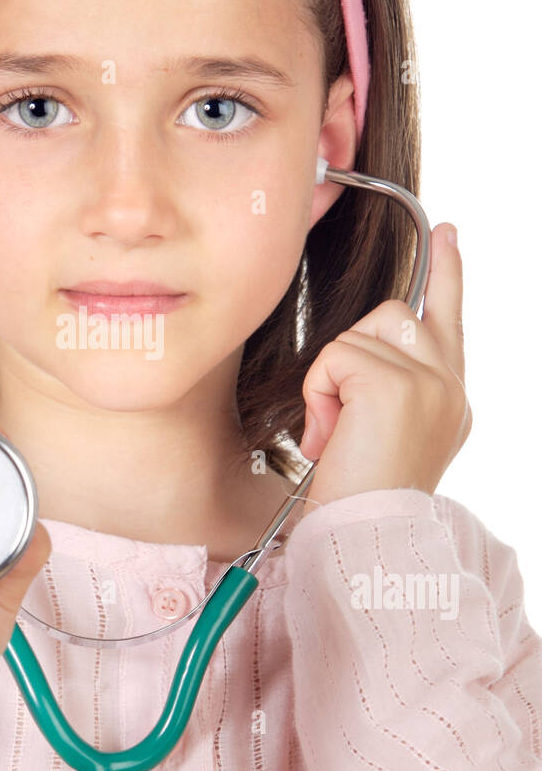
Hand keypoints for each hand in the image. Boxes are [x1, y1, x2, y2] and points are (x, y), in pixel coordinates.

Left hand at [298, 223, 471, 509]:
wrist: (364, 538)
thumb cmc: (358, 497)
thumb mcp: (383, 434)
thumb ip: (388, 388)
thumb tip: (360, 359)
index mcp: (451, 398)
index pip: (448, 318)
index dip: (449, 274)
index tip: (450, 233)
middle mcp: (450, 385)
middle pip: (392, 315)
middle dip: (350, 357)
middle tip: (338, 427)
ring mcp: (430, 379)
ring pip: (357, 333)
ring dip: (330, 382)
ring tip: (337, 437)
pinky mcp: (397, 383)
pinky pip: (335, 356)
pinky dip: (319, 395)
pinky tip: (330, 438)